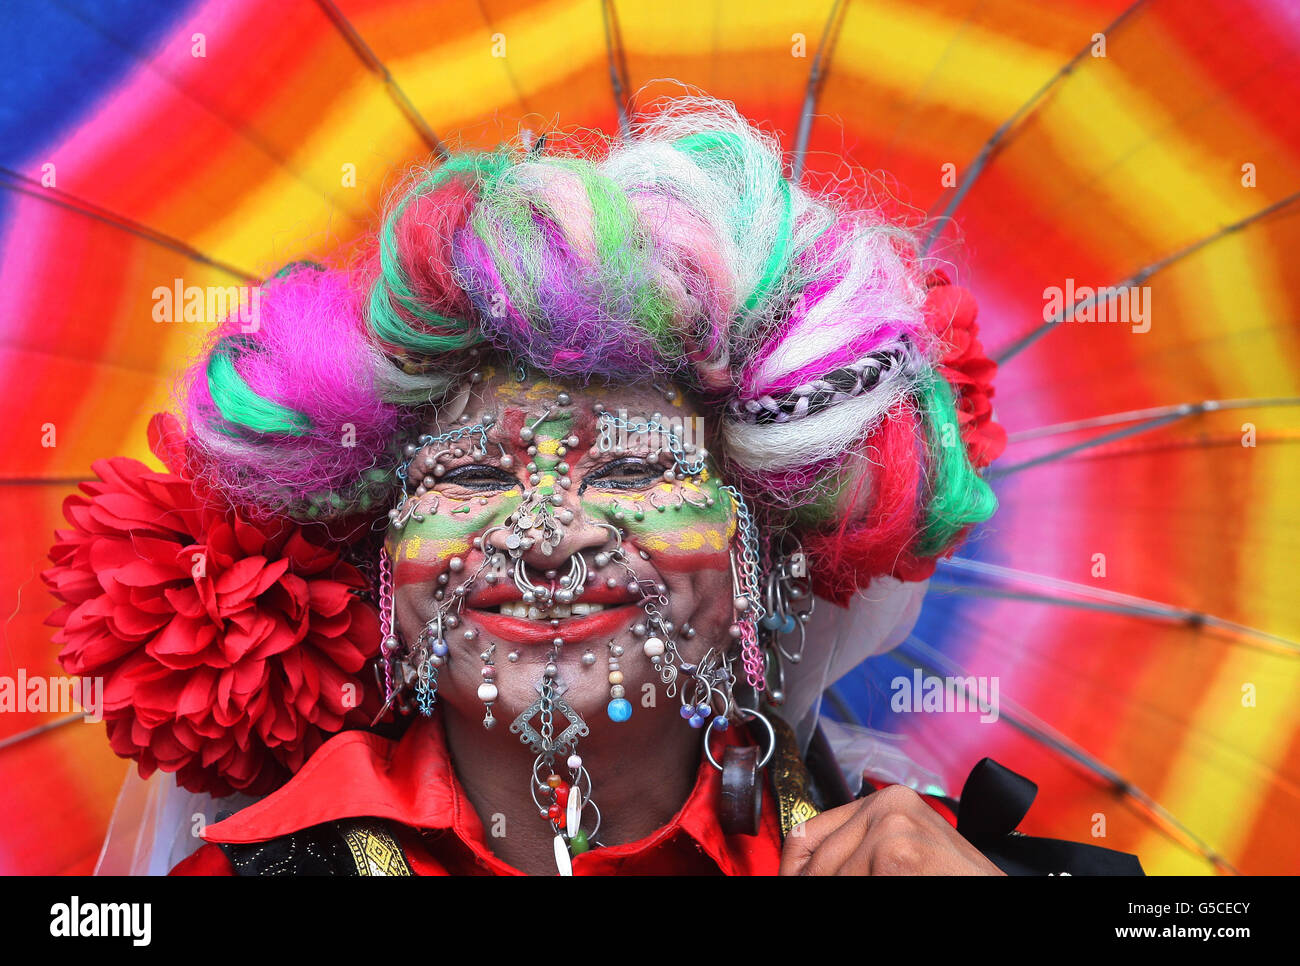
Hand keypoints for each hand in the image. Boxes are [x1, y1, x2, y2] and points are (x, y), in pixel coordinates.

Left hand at [779, 784, 1005, 875]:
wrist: (1000, 890)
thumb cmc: (958, 878)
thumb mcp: (906, 852)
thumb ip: (860, 849)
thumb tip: (804, 867)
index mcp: (889, 799)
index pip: (808, 831)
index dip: (796, 866)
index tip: (793, 879)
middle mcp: (888, 805)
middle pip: (815, 860)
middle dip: (811, 883)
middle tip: (807, 889)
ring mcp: (891, 829)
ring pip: (828, 877)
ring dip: (833, 891)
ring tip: (872, 885)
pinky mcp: (895, 857)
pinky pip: (848, 886)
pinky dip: (853, 893)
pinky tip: (883, 887)